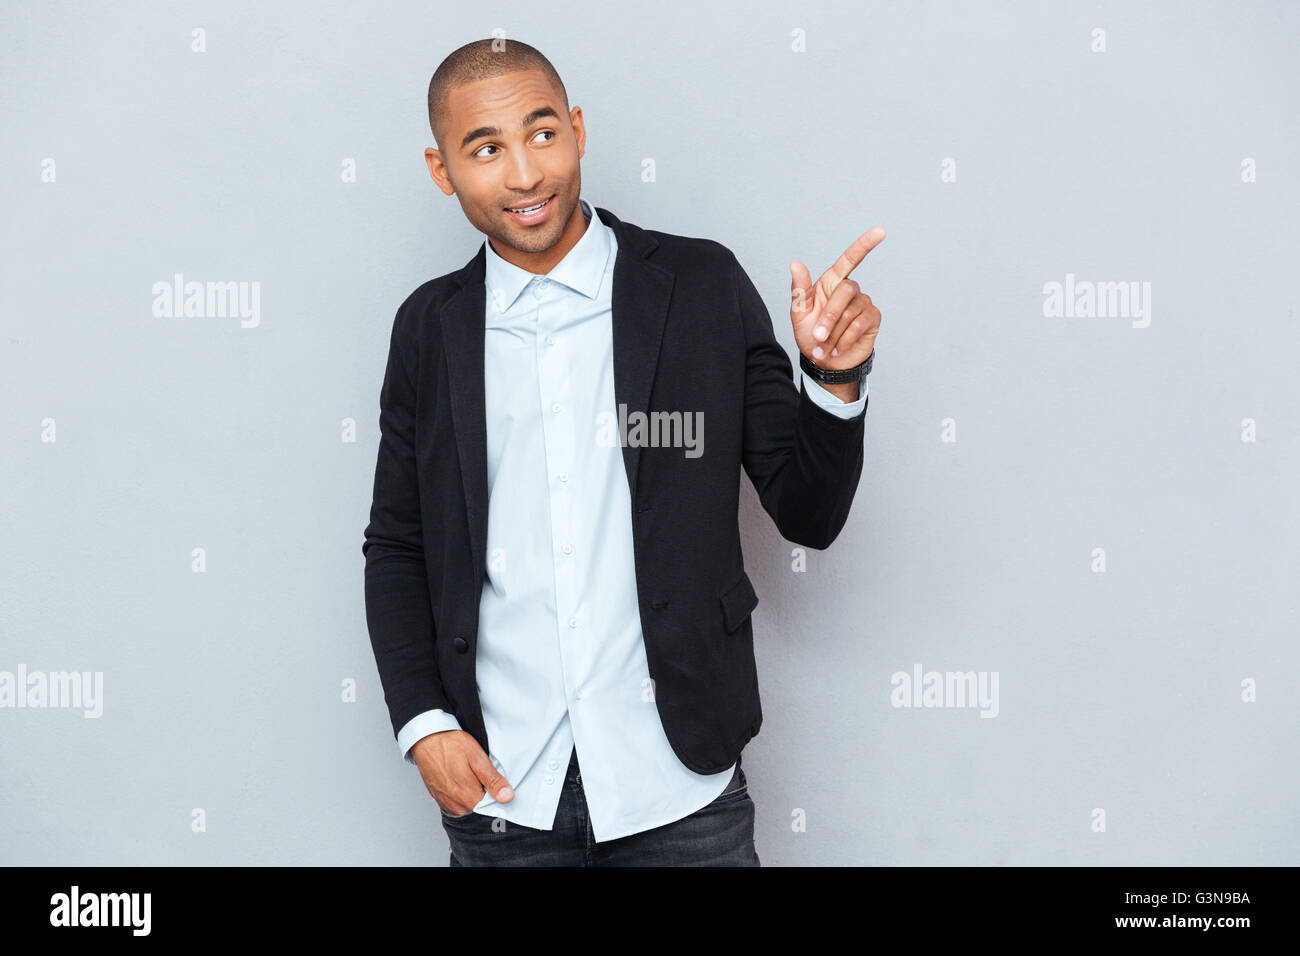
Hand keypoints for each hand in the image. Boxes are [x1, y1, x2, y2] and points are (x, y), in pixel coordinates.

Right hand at [410, 729, 513, 814]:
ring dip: (475, 799)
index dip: (499, 800)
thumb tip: (507, 797)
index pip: (492, 811)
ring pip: (468, 810)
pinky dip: (464, 798)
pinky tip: (465, 783)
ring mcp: (446, 804)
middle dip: (488, 801)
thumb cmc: (451, 744)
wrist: (426, 738)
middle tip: (487, 780)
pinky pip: (457, 806)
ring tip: (475, 780)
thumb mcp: (477, 758)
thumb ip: (492, 780)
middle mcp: (456, 805)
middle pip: (480, 812)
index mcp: (468, 796)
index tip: (501, 789)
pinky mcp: (440, 799)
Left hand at [789, 227, 885, 372]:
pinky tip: (838, 348)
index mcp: (831, 282)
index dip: (865, 244)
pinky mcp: (872, 319)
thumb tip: (795, 263)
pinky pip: (860, 324)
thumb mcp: (799, 313)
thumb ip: (799, 289)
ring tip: (824, 348)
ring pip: (851, 312)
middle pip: (845, 290)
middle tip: (818, 336)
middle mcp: (849, 289)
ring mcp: (863, 303)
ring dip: (834, 333)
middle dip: (829, 316)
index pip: (850, 258)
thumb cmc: (811, 335)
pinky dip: (846, 338)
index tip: (881, 232)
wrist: (824, 362)